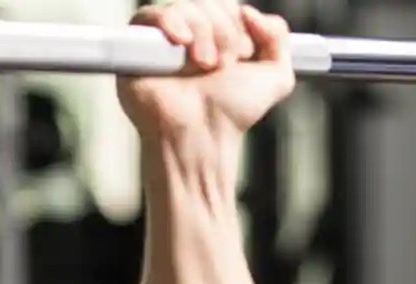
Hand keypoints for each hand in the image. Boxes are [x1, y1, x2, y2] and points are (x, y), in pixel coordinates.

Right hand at [118, 1, 295, 139]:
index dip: (238, 25)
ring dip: (203, 34)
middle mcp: (190, 34)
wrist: (201, 137)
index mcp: (218, 36)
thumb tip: (249, 11)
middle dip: (224, 31)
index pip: (227, 5)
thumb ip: (278, 36)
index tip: (240, 57)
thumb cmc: (232, 113)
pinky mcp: (136, 46)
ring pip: (186, 6)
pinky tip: (182, 43)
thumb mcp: (277, 77)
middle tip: (220, 67)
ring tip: (202, 67)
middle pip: (208, 2)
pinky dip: (171, 23)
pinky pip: (151, 14)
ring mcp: (163, 39)